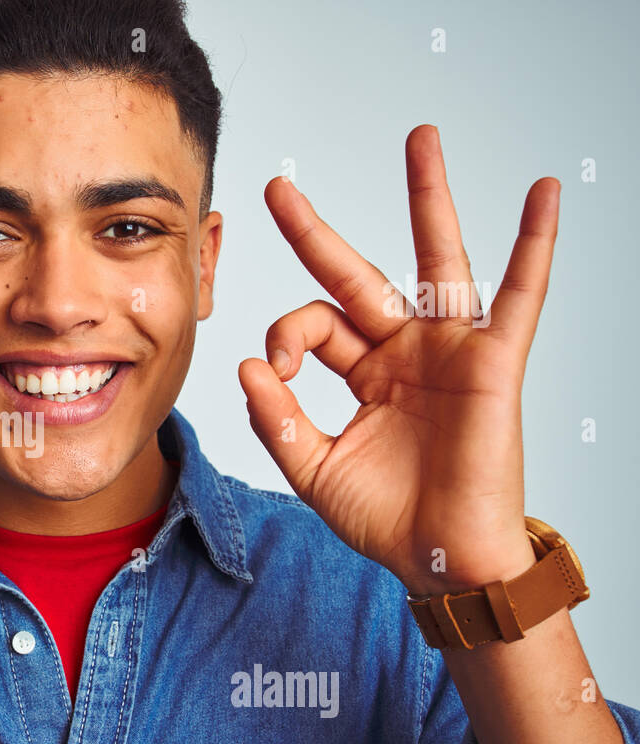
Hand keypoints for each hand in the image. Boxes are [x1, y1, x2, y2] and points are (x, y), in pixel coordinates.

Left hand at [238, 125, 556, 594]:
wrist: (441, 559)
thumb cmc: (387, 517)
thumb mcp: (314, 468)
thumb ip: (278, 418)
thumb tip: (249, 364)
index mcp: (364, 372)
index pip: (312, 326)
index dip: (286, 336)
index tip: (277, 374)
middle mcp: (404, 352)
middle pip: (357, 275)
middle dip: (315, 232)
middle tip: (278, 187)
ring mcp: (449, 351)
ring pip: (436, 261)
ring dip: (428, 199)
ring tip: (420, 138)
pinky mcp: (493, 363)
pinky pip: (521, 295)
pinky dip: (534, 245)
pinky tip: (542, 194)